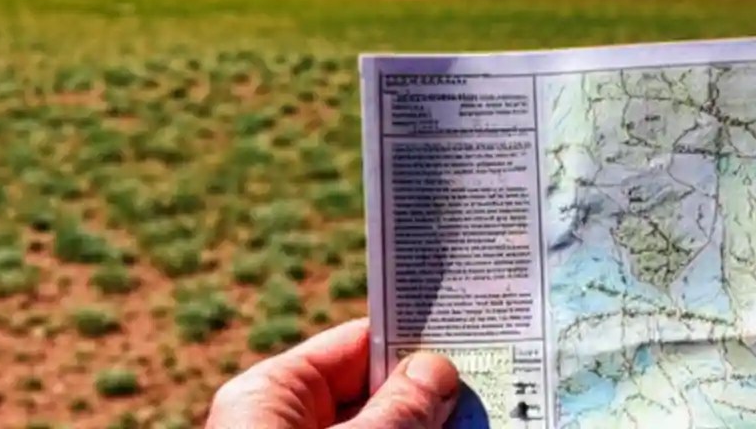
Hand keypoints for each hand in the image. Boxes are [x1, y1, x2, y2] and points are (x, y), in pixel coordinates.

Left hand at [206, 318, 459, 428]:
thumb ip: (398, 410)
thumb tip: (436, 369)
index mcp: (268, 393)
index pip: (353, 344)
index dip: (411, 339)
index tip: (468, 334)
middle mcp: (282, 423)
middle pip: (371, 393)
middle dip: (427, 392)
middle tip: (487, 389)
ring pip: (378, 426)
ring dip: (427, 424)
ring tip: (481, 416)